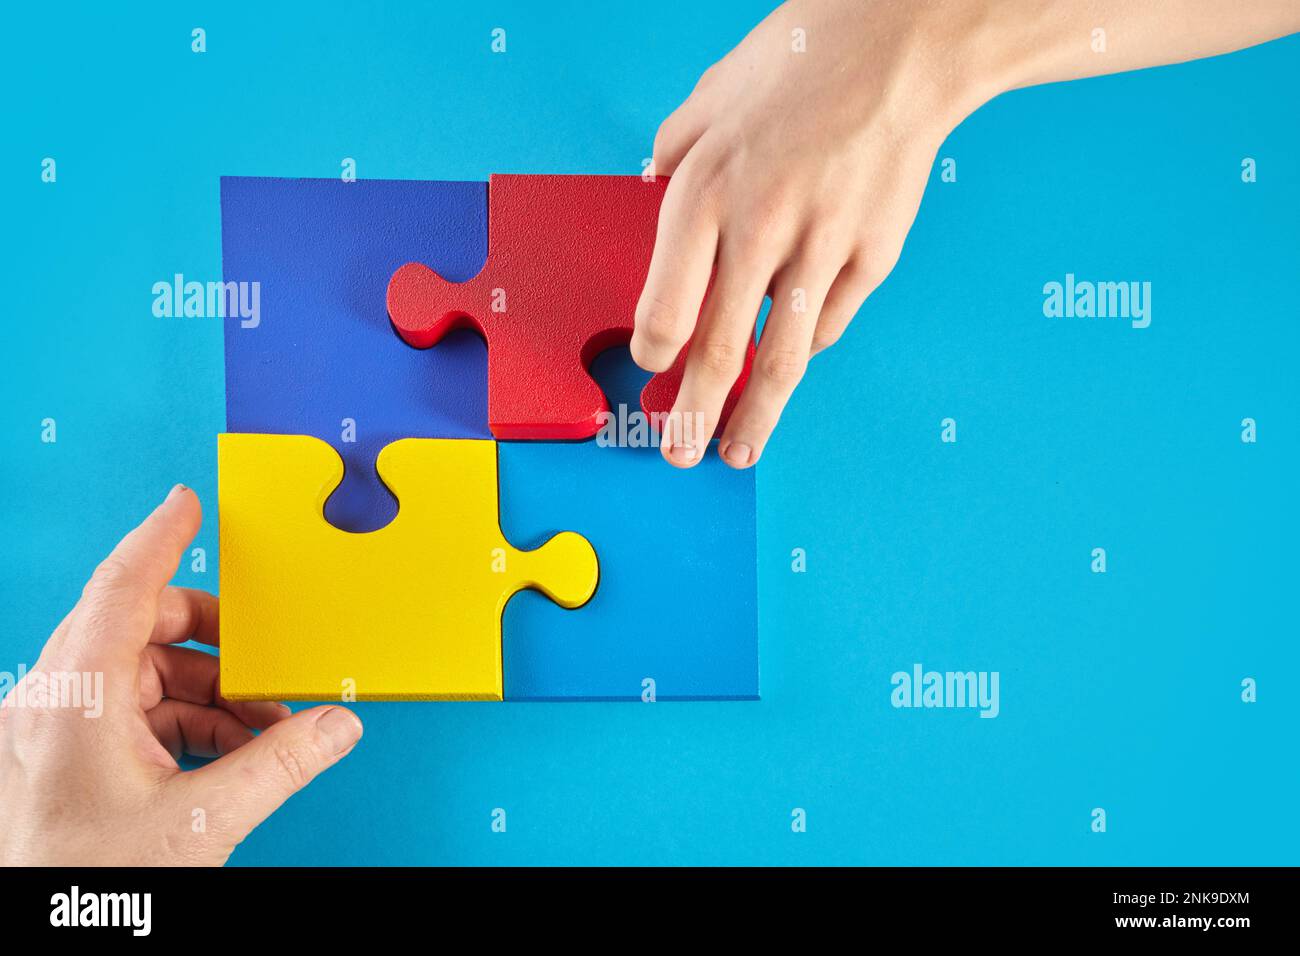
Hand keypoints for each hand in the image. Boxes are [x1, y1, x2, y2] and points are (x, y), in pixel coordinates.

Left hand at [0, 485, 362, 865]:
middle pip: (140, 630)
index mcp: (75, 695)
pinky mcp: (65, 762)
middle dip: (215, 644)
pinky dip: (187, 723)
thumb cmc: (83, 884)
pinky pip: (133, 715)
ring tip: (264, 727)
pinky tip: (232, 753)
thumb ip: (279, 765)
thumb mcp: (199, 820)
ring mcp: (57, 732)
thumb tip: (337, 726)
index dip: (161, 538)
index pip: (123, 587)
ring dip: (210, 693)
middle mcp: (56, 701)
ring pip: (142, 676)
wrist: (32, 937)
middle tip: (265, 659)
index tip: (188, 502)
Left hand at [632, 0, 1299, 469]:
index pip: (665, 307)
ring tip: (737, 453)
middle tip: (679, 453)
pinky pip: (834, 319)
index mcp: (706, 193)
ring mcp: (824, 250)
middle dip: (694, 413)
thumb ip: (676, 149)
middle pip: (721, 350)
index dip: (652, 351)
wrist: (907, 45)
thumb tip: (651, 182)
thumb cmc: (806, 58)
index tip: (649, 368)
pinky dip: (811, 341)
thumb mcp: (713, 93)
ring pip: (786, 356)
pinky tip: (796, 358)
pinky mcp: (874, 257)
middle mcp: (760, 231)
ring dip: (757, 415)